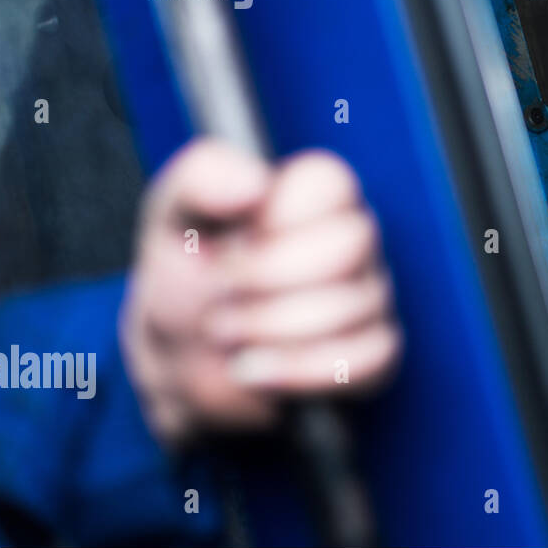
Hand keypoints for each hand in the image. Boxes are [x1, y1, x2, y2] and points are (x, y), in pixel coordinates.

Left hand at [120, 139, 400, 446]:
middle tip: (222, 292)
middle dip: (267, 280)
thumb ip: (203, 177)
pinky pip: (370, 357)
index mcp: (314, 192)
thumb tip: (254, 183)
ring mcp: (369, 295)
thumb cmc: (187, 276)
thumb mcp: (173, 214)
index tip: (227, 245)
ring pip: (353, 306)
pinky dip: (301, 370)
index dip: (272, 222)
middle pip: (350, 245)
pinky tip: (260, 368)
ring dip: (270, 330)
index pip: (332, 184)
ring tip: (230, 332)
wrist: (180, 359)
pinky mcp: (374, 351)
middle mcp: (352, 237)